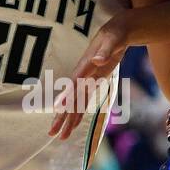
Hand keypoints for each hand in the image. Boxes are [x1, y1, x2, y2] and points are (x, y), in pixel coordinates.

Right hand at [49, 9, 129, 141]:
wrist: (116, 32)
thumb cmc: (114, 34)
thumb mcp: (113, 40)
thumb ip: (105, 51)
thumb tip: (98, 60)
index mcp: (85, 66)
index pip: (74, 84)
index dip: (67, 97)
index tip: (59, 110)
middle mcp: (82, 75)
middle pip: (70, 99)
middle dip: (61, 116)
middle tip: (53, 133)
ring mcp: (86, 80)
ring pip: (75, 104)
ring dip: (68, 120)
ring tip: (60, 137)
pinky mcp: (92, 83)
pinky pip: (83, 101)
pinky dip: (78, 113)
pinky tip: (74, 125)